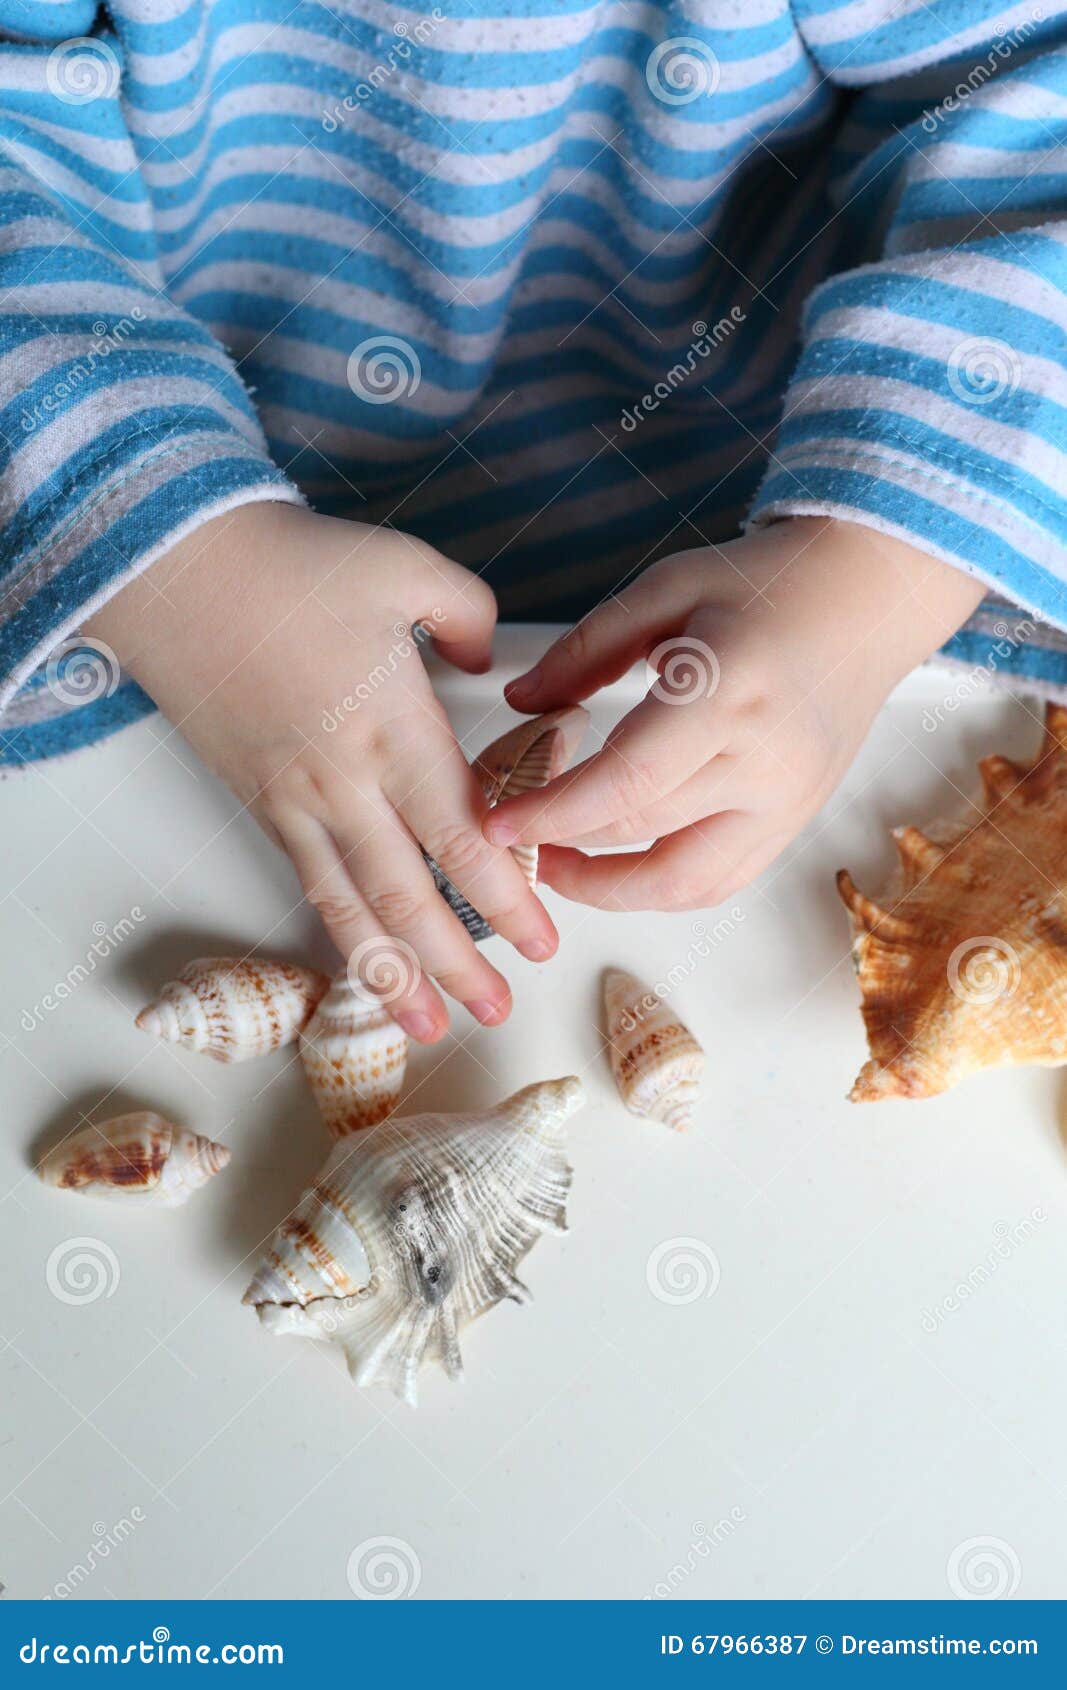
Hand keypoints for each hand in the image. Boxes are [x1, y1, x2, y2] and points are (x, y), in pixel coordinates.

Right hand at [86, 501, 557, 1039]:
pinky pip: (306, 883)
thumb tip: (491, 666)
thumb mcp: (404, 566)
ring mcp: (294, 801)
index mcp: (393, 728)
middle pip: (409, 897)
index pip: (464, 837)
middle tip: (497, 1012)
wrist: (171, 569)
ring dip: (392, 975)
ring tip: (427, 1027)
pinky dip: (338, 933)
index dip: (508, 897)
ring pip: (349, 910)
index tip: (545, 939)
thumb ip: (468, 617)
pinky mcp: (258, 801)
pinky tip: (360, 960)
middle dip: (457, 965)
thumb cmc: (290, 565)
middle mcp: (345, 782)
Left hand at [483, 518, 985, 909]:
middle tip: (511, 836)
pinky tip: (617, 864)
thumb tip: (519, 701)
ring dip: (610, 890)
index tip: (496, 823)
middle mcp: (766, 762)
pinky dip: (661, 887)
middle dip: (564, 850)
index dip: (552, 815)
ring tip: (558, 863)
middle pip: (643, 836)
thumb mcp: (669, 587)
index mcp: (730, 693)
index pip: (626, 784)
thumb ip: (588, 648)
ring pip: (684, 884)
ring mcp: (788, 802)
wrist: (871, 600)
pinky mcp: (795, 822)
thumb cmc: (774, 584)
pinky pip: (721, 881)